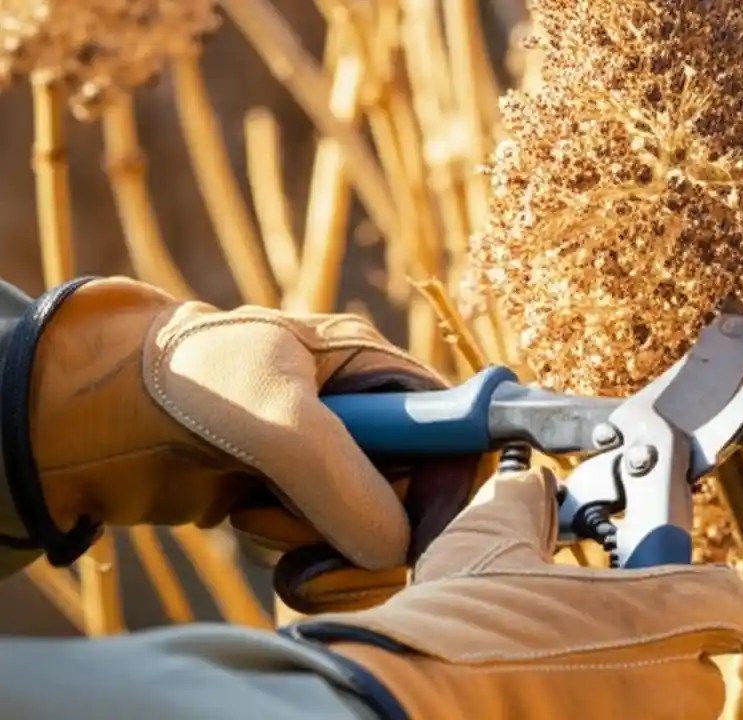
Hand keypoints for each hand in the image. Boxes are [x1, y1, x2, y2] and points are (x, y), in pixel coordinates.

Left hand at [22, 276, 475, 569]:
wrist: (97, 411)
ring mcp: (335, 467)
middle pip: (419, 500)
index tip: (414, 534)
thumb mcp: (272, 414)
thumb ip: (341, 479)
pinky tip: (244, 523)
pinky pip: (330, 556)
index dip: (447, 487)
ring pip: (373, 538)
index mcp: (376, 369)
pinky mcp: (301, 507)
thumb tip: (395, 549)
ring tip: (254, 513)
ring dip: (319, 546)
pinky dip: (293, 558)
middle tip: (313, 546)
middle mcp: (367, 420)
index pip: (457, 433)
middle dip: (368, 533)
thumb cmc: (188, 379)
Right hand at [289, 468, 742, 719]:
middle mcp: (682, 693)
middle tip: (583, 615)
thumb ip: (522, 504)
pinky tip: (537, 695)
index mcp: (675, 618)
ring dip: (621, 678)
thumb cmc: (455, 637)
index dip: (686, 576)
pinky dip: (592, 710)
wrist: (394, 718)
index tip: (640, 569)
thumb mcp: (486, 544)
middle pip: (695, 652)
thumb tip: (526, 488)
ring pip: (656, 702)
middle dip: (647, 632)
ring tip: (552, 658)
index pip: (726, 594)